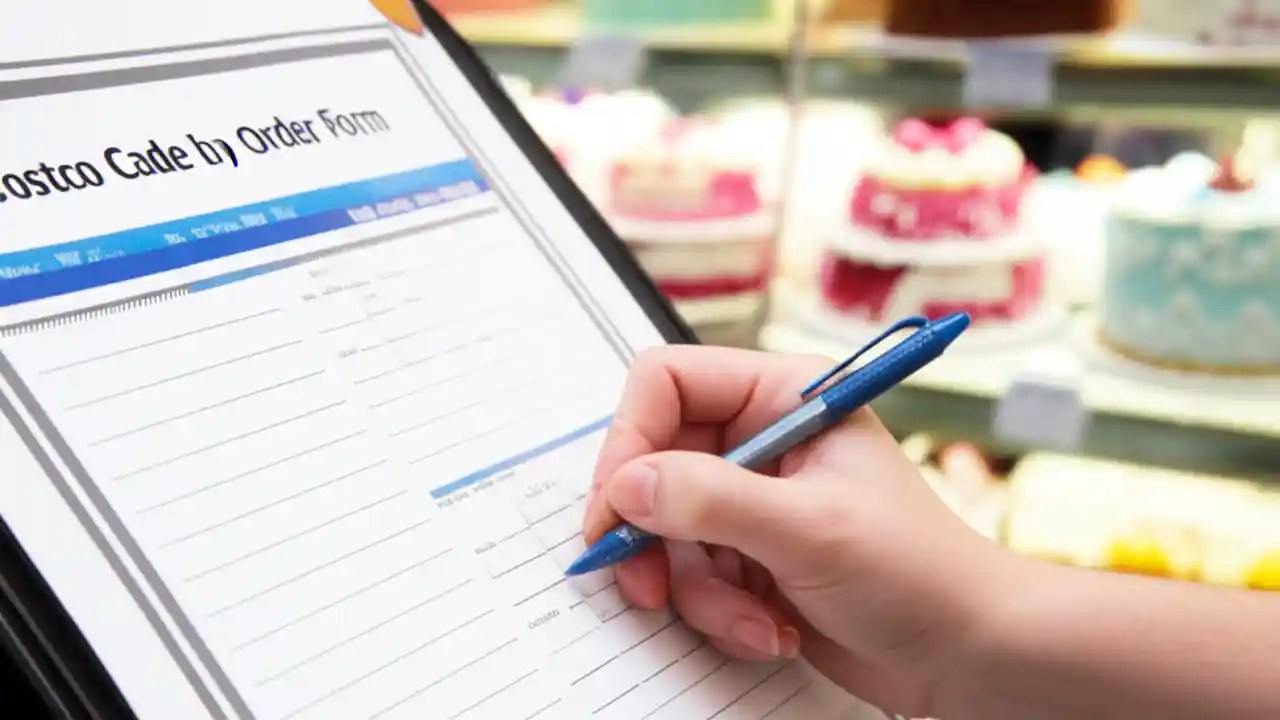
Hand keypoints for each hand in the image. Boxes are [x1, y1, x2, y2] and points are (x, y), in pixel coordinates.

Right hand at [582, 346, 1010, 716]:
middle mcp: (762, 440)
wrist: (968, 655)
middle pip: (654, 462)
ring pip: (667, 531)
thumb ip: (710, 501)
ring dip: (697, 588)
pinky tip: (771, 627)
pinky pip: (693, 576)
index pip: (667, 383)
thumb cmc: (921, 573)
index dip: (631, 439)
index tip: (618, 504)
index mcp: (784, 397)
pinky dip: (720, 612)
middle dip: (653, 533)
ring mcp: (754, 502)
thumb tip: (626, 486)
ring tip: (752, 616)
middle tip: (644, 582)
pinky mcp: (752, 556)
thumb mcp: (809, 528)